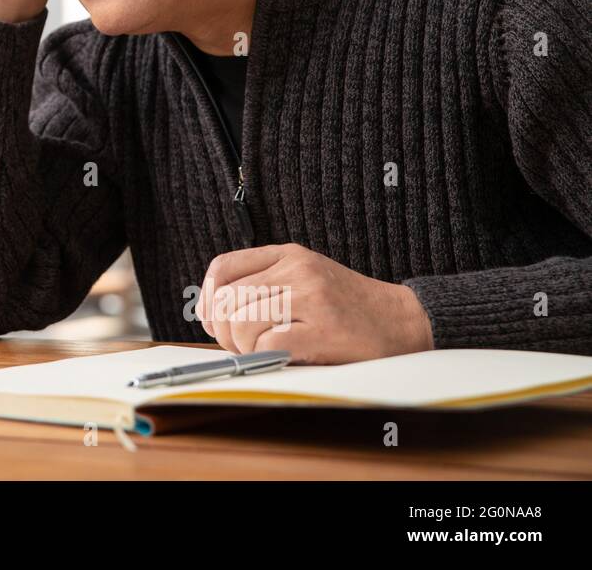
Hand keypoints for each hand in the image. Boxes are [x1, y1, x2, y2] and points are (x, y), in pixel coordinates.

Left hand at [193, 243, 433, 363]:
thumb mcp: (305, 279)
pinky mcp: (323, 330)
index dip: (207, 299)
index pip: (223, 267)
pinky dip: (262, 357)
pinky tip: (279, 356)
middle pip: (226, 298)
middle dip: (223, 330)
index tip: (214, 321)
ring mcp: (311, 298)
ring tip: (260, 351)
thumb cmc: (348, 308)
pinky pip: (266, 345)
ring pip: (241, 321)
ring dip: (241, 346)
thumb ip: (264, 284)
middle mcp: (298, 270)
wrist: (405, 321)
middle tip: (239, 345)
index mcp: (289, 255)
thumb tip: (212, 312)